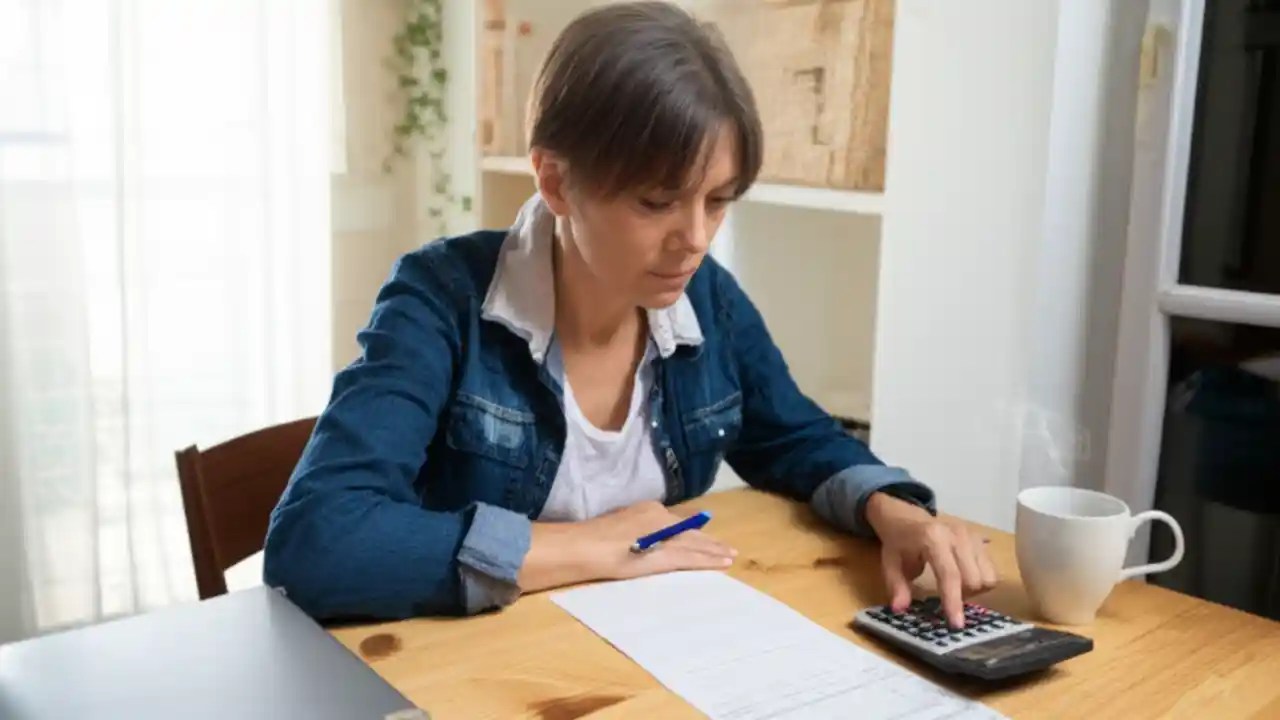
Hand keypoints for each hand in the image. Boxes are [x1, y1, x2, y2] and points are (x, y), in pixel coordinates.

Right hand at [518, 501, 735, 592]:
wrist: (583, 546)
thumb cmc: (591, 539)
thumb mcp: (617, 528)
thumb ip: (633, 532)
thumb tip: (640, 541)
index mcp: (647, 509)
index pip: (677, 522)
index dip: (694, 531)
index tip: (706, 537)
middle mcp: (660, 517)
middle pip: (691, 531)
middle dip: (710, 541)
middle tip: (727, 549)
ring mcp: (664, 536)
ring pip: (696, 544)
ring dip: (714, 551)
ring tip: (730, 556)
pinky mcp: (664, 555)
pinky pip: (692, 558)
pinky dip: (708, 561)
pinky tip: (722, 564)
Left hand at [865, 492, 997, 627]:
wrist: (907, 516)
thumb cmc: (899, 542)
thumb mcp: (890, 563)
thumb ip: (896, 586)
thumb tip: (900, 609)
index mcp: (933, 539)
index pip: (950, 575)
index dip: (954, 602)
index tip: (956, 625)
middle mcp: (958, 535)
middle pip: (974, 580)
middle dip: (963, 596)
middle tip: (946, 597)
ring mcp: (972, 536)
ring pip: (988, 576)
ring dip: (975, 590)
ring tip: (955, 586)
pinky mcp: (980, 539)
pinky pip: (992, 569)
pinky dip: (981, 580)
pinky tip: (964, 577)